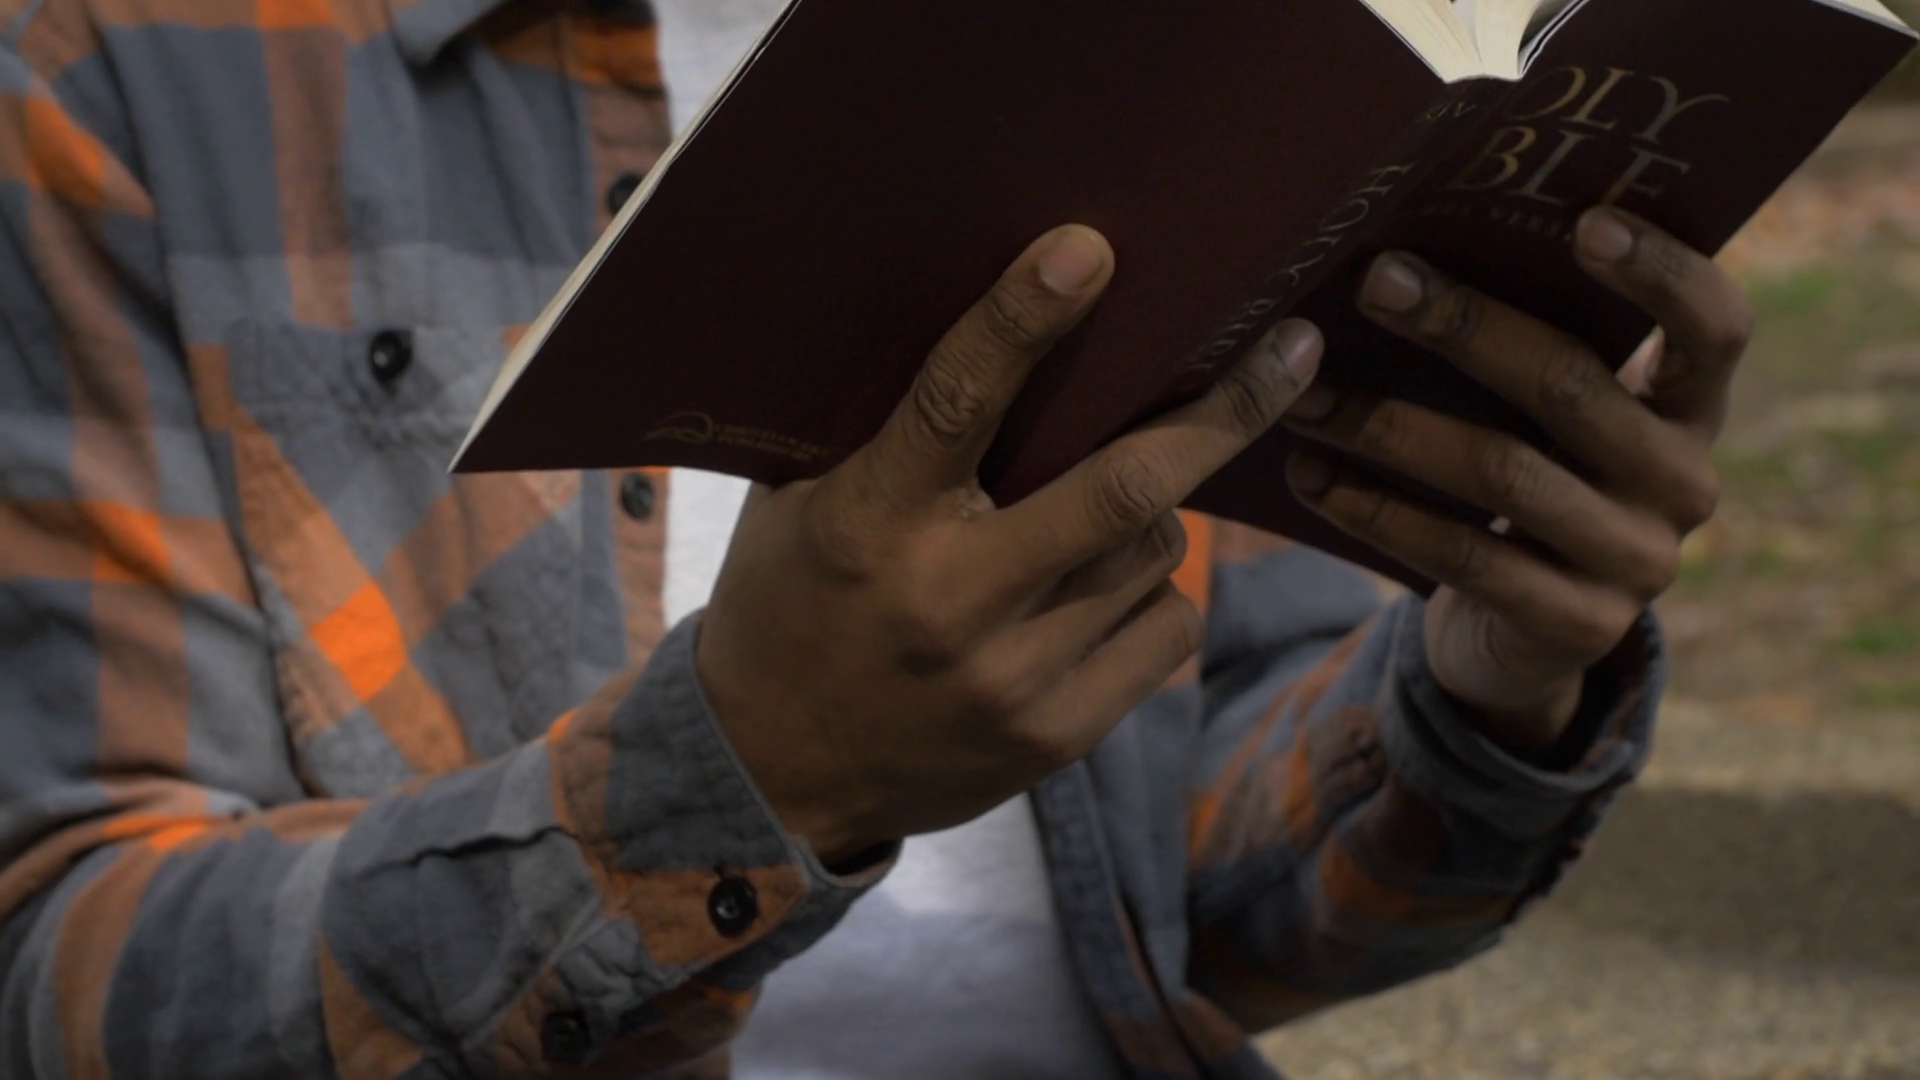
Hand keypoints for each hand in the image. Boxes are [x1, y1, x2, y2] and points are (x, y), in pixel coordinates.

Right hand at [699, 226, 1323, 863]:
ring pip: (1157, 549)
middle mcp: (952, 599)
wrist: (775, 777)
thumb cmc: (790, 606)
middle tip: (1291, 345)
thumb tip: (991, 323)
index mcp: (873, 522)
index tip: (1089, 250)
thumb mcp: (800, 504)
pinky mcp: (1058, 734)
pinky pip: (1167, 628)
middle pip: (1123, 485)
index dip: (1023, 319)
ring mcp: (1014, 676)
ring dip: (1157, 506)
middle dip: (1222, 408)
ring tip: (1108, 505)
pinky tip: (1109, 584)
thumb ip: (883, 429)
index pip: (956, 402)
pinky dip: (1157, 588)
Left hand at [1282, 207, 1751, 754]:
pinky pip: (1464, 555)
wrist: (1524, 631)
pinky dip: (1377, 511)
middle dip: (1463, 326)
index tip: (1585, 220)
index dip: (1663, 273)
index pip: (1715, 329)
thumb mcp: (1553, 415)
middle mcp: (1683, 481)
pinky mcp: (1576, 624)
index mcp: (1691, 407)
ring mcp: (1637, 560)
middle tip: (1376, 280)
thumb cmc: (1528, 475)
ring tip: (1305, 395)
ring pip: (1503, 471)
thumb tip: (1408, 250)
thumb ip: (1530, 343)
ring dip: (1389, 426)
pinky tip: (1309, 476)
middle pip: (1572, 385)